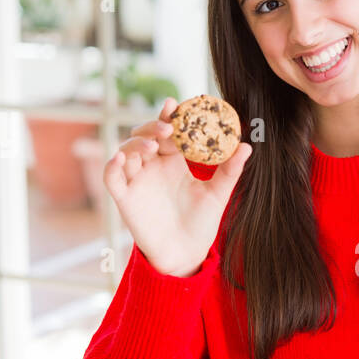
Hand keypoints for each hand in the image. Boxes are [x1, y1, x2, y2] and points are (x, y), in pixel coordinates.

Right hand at [103, 97, 251, 276]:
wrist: (187, 253)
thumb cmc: (201, 222)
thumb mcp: (218, 194)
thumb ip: (230, 170)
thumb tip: (247, 145)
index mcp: (173, 161)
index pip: (167, 131)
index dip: (168, 116)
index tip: (176, 105)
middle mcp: (153, 167)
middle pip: (144, 135)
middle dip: (152, 127)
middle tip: (168, 127)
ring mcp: (137, 181)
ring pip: (126, 151)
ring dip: (136, 143)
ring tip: (152, 146)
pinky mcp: (124, 198)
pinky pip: (112, 178)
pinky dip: (112, 166)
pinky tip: (121, 159)